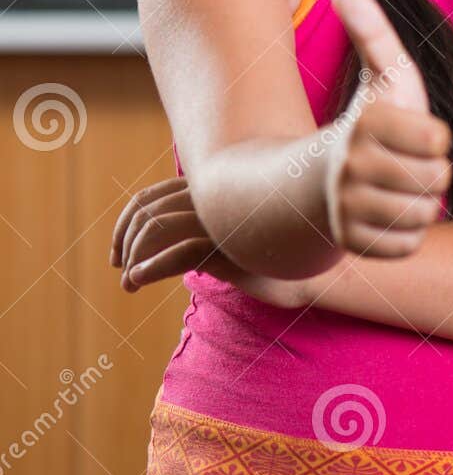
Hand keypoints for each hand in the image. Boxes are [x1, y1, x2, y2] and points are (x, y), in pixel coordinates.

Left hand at [112, 177, 314, 307]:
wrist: (314, 273)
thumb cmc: (271, 260)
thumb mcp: (229, 242)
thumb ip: (203, 234)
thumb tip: (167, 250)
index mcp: (212, 191)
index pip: (151, 196)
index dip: (125, 222)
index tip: (117, 251)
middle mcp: (215, 199)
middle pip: (148, 211)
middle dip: (124, 240)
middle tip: (119, 267)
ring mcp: (221, 220)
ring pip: (156, 230)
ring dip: (134, 259)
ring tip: (129, 283)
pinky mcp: (229, 246)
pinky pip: (178, 254)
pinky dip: (150, 268)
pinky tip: (140, 281)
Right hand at [323, 0, 452, 257]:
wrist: (316, 186)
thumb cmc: (363, 125)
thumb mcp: (378, 78)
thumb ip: (372, 33)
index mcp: (364, 125)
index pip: (438, 138)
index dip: (431, 137)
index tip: (408, 134)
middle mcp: (351, 168)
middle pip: (436, 180)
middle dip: (428, 173)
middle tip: (402, 165)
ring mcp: (348, 211)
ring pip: (425, 215)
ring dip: (417, 204)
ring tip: (391, 190)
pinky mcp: (353, 246)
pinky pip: (409, 244)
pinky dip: (403, 234)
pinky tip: (382, 216)